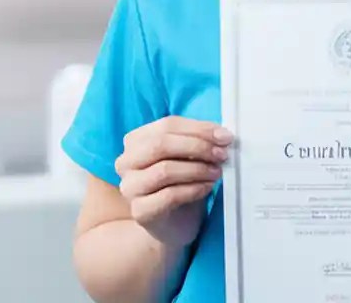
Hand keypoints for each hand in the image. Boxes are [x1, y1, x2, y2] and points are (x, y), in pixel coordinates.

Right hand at [114, 116, 232, 248]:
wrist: (174, 224)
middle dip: (197, 147)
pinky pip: (169, 195)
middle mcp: (126, 162)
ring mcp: (130, 187)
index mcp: (135, 140)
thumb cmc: (181, 184)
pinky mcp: (140, 211)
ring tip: (216, 172)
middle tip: (221, 154)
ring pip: (164, 170)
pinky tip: (207, 187)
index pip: (167, 125)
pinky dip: (194, 189)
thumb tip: (221, 134)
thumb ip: (198, 140)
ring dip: (197, 169)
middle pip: (160, 145)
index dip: (198, 129)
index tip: (225, 136)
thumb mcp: (189, 156)